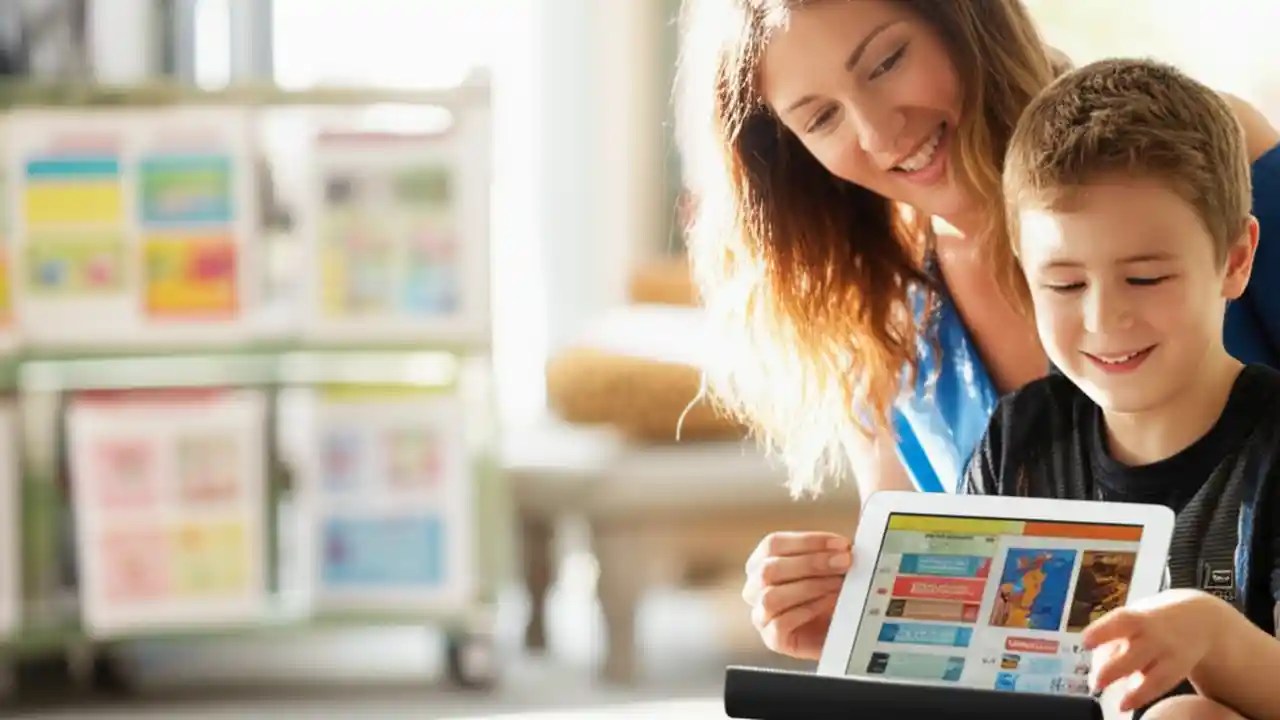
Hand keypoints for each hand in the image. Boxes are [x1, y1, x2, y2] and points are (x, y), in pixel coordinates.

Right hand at [741, 531, 851, 659]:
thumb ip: (831, 552)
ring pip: (772, 596)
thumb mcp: (830, 568)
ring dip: (811, 587)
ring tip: (839, 585)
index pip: (773, 544)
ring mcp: (760, 615)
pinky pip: (781, 623)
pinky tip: (828, 605)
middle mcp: (754, 588)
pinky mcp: (772, 639)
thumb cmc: (831, 595)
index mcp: (761, 562)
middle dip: (811, 563)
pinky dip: (807, 611)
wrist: (840, 633)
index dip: (808, 541)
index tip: (841, 543)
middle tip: (845, 562)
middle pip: (770, 568)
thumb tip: (846, 543)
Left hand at [1082, 589, 1228, 711]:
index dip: (1102, 632)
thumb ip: (1111, 641)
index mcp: (1137, 618)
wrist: (1198, 619)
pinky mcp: (1178, 669)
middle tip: (1096, 683)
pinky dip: (1143, 695)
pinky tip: (1126, 705)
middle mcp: (1154, 636)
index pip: (1119, 622)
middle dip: (1115, 668)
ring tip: (1119, 705)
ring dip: (1135, 692)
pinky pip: (1161, 684)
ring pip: (1154, 674)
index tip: (1085, 642)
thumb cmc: (1149, 620)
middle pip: (1136, 652)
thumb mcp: (1131, 620)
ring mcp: (1169, 653)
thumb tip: (1094, 670)